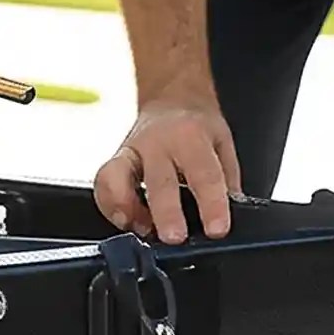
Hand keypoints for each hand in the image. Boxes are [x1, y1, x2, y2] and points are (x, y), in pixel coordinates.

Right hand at [94, 96, 241, 244]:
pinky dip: (110, 205)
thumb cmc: (197, 126)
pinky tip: (125, 220)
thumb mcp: (223, 144)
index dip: (212, 205)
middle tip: (174, 237)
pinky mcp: (116, 160)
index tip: (217, 230)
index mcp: (193, 136)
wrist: (171, 97)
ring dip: (127, 208)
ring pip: (119, 177)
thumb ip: (227, 179)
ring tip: (142, 229)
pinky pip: (103, 183)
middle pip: (160, 181)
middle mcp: (159, 142)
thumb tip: (230, 213)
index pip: (205, 174)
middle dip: (166, 212)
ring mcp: (132, 150)